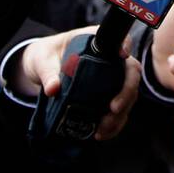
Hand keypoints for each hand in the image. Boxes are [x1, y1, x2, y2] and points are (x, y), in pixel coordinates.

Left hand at [16, 27, 140, 140]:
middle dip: (126, 92)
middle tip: (113, 108)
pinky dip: (114, 124)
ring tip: (103, 129)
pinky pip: (120, 110)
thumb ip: (47, 73)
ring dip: (120, 114)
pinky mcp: (109, 96)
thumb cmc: (46, 57)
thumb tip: (53, 89)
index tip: (122, 55)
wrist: (43, 70)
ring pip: (128, 94)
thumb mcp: (42, 61)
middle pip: (130, 71)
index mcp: (96, 41)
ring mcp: (112, 78)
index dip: (124, 45)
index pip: (118, 38)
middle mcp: (110, 59)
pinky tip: (101, 134)